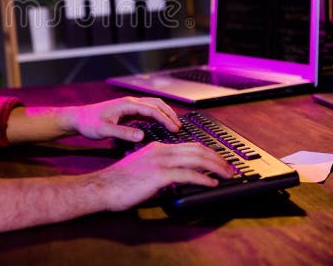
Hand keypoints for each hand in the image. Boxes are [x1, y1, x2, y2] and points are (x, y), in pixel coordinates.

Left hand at [65, 96, 180, 141]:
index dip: (165, 119)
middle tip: (179, 127)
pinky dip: (157, 116)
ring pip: (152, 106)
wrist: (78, 119)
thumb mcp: (105, 130)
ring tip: (174, 125)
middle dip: (169, 114)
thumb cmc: (89, 123)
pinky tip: (160, 125)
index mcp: (127, 104)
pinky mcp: (127, 112)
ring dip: (164, 113)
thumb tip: (141, 136)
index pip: (152, 109)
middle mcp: (130, 103)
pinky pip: (147, 112)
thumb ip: (123, 133)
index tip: (174, 129)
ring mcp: (129, 106)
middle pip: (156, 104)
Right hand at [95, 141, 235, 211]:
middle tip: (229, 167)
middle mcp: (161, 151)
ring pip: (197, 159)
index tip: (218, 161)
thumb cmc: (119, 182)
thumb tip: (176, 177)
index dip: (208, 152)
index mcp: (157, 148)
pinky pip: (188, 174)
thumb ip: (159, 169)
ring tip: (227, 174)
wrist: (103, 187)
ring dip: (216, 167)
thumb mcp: (142, 168)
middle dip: (217, 158)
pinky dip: (204, 179)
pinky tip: (212, 183)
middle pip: (197, 149)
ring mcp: (160, 162)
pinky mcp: (159, 175)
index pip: (190, 145)